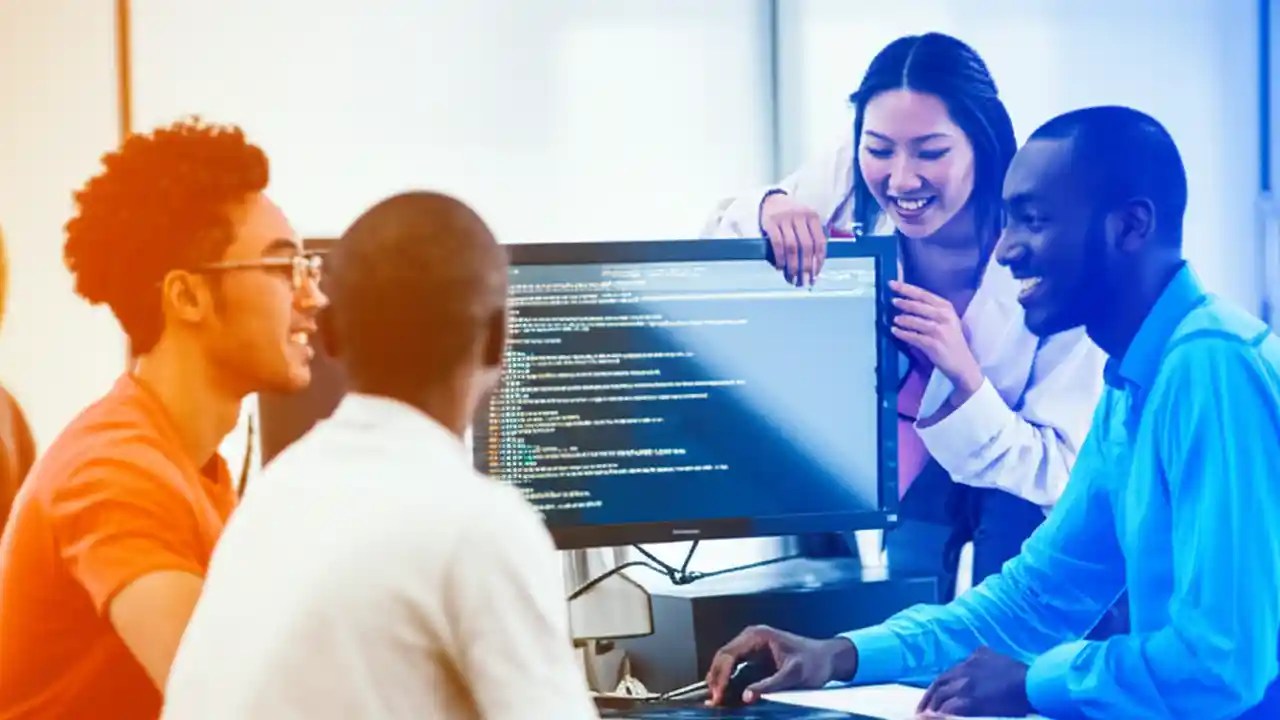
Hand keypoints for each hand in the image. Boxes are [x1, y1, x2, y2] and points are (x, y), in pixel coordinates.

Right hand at [705, 625, 856, 705]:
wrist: (827, 659)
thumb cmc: (814, 662)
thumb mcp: (793, 675)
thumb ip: (769, 685)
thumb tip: (746, 696)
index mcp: (758, 635)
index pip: (729, 654)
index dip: (720, 675)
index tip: (718, 694)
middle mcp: (751, 638)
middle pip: (722, 657)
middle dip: (716, 679)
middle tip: (714, 700)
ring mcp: (751, 647)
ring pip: (725, 662)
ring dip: (719, 680)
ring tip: (716, 699)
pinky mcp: (754, 657)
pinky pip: (734, 668)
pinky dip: (728, 681)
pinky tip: (726, 694)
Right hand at [760, 191, 826, 286]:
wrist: (772, 199)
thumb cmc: (791, 215)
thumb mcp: (805, 221)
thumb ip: (812, 237)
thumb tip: (814, 266)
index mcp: (812, 216)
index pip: (820, 242)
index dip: (819, 261)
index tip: (816, 275)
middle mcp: (800, 216)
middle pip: (806, 246)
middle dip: (806, 267)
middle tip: (805, 281)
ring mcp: (785, 219)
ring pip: (792, 247)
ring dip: (793, 265)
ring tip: (793, 278)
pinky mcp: (771, 222)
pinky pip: (777, 243)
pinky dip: (780, 257)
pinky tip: (780, 267)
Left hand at [890, 280, 982, 397]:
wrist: (962, 364)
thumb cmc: (951, 341)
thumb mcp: (946, 321)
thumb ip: (930, 310)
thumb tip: (906, 301)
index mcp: (947, 308)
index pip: (924, 294)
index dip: (907, 288)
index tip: (893, 283)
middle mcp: (945, 317)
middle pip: (919, 305)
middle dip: (904, 302)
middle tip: (892, 300)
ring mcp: (939, 331)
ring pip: (916, 321)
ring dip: (903, 319)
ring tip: (894, 319)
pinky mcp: (933, 344)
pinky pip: (914, 337)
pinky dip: (903, 334)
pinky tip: (895, 331)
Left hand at [916, 647, 1032, 717]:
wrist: (1031, 684)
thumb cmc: (1019, 673)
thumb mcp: (997, 656)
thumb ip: (983, 655)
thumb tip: (978, 651)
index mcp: (969, 661)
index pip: (946, 675)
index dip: (936, 688)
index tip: (931, 697)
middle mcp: (963, 671)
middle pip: (938, 685)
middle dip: (928, 699)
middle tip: (920, 711)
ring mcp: (966, 686)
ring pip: (941, 698)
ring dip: (931, 709)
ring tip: (924, 718)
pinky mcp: (970, 701)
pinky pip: (949, 709)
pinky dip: (941, 715)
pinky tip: (937, 719)